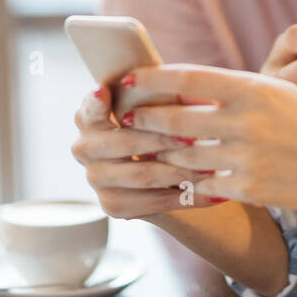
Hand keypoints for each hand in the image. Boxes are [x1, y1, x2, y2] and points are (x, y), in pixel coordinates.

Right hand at [71, 83, 224, 219]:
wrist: (167, 173)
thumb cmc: (162, 125)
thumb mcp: (159, 107)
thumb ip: (159, 96)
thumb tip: (191, 93)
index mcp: (88, 117)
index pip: (89, 108)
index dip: (96, 102)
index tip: (104, 90)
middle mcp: (84, 148)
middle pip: (124, 141)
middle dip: (163, 139)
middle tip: (194, 136)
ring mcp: (95, 179)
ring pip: (142, 174)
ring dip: (180, 171)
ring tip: (211, 168)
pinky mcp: (111, 205)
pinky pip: (151, 202)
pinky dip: (185, 198)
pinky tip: (212, 194)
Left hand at [119, 64, 296, 215]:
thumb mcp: (279, 94)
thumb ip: (235, 90)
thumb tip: (183, 88)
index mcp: (253, 88)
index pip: (188, 78)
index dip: (152, 78)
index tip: (129, 79)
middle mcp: (246, 121)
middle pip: (175, 119)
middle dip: (145, 118)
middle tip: (129, 117)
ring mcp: (246, 158)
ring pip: (184, 156)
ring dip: (163, 152)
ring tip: (151, 146)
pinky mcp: (249, 190)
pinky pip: (203, 184)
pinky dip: (191, 180)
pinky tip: (182, 176)